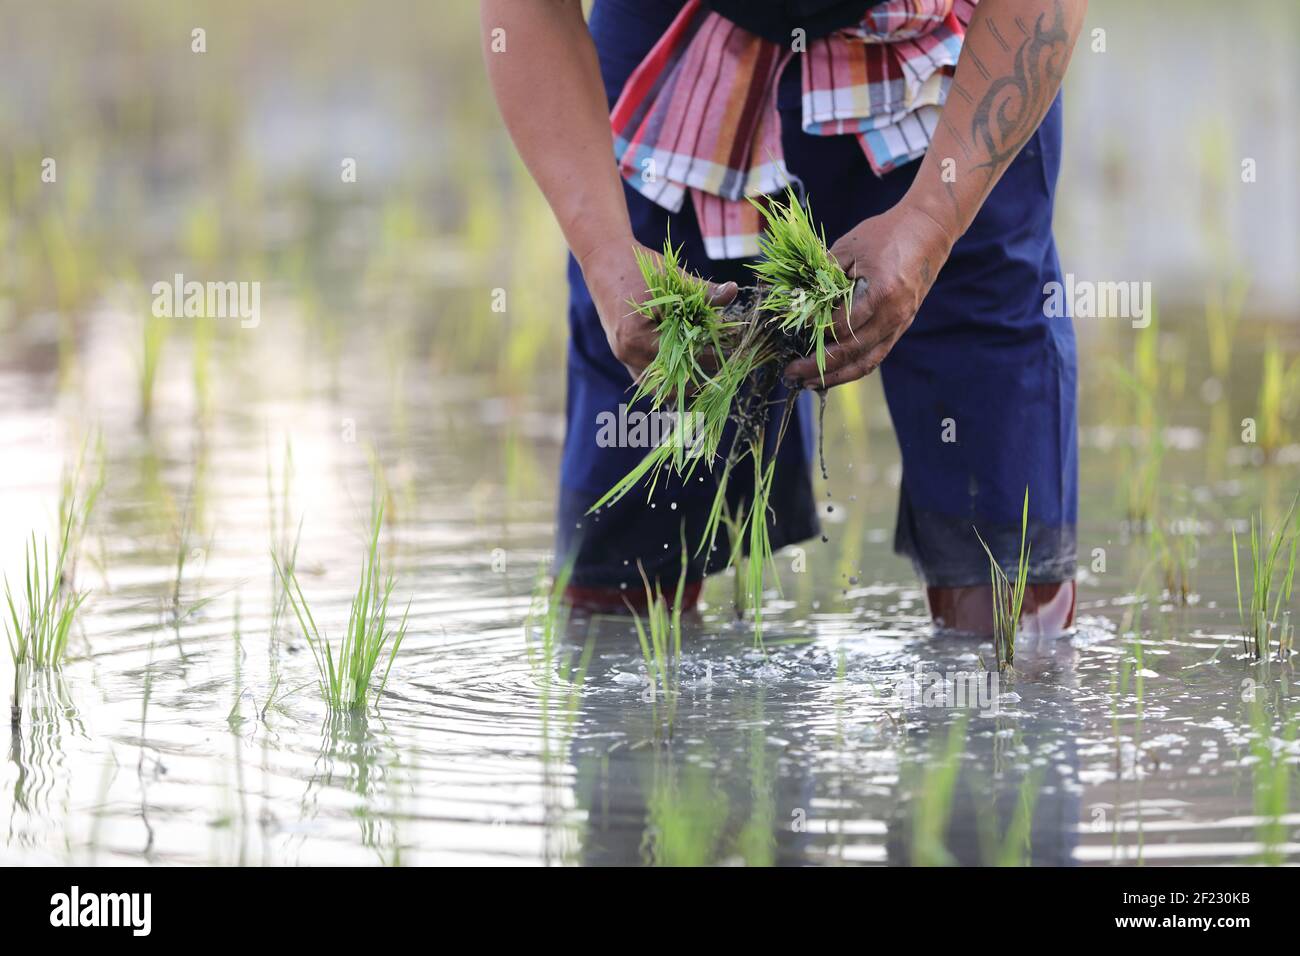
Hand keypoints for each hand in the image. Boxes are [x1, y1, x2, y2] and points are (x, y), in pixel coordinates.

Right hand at [580, 238, 736, 383]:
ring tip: (712, 362)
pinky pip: (652, 380)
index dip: (715, 352)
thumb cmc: (638, 267)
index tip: (736, 345)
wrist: (604, 261)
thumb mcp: (673, 278)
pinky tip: (693, 365)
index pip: (685, 356)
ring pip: (663, 387)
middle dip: (705, 368)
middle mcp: (628, 353)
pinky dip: (674, 377)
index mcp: (637, 336)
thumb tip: (733, 290)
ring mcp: (625, 358)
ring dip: (689, 378)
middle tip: (729, 355)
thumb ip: (703, 292)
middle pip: (677, 378)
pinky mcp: (627, 358)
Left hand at [783, 199, 954, 388]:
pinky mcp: (900, 327)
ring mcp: (899, 324)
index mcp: (881, 294)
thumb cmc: (886, 234)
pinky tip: (833, 373)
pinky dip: (853, 368)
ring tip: (809, 384)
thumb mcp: (850, 247)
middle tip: (791, 373)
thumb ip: (825, 275)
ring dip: (836, 377)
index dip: (814, 331)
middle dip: (818, 366)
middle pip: (852, 352)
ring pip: (866, 362)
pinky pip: (876, 356)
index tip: (793, 331)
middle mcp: (893, 316)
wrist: (928, 230)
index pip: (840, 326)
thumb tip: (799, 301)